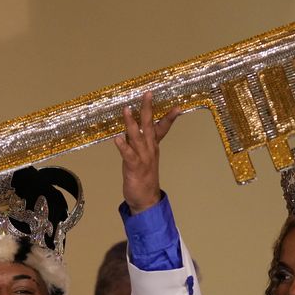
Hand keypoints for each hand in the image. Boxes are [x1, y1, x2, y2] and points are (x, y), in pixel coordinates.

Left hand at [113, 91, 179, 212]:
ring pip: (137, 137)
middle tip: (147, 93)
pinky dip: (123, 146)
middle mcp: (149, 150)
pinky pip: (128, 155)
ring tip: (126, 109)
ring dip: (131, 123)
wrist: (146, 200)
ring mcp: (143, 158)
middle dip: (148, 109)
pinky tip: (117, 138)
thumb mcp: (143, 157)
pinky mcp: (134, 168)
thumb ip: (138, 143)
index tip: (178, 106)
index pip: (162, 128)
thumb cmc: (143, 178)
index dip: (169, 117)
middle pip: (149, 126)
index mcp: (153, 147)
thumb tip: (129, 129)